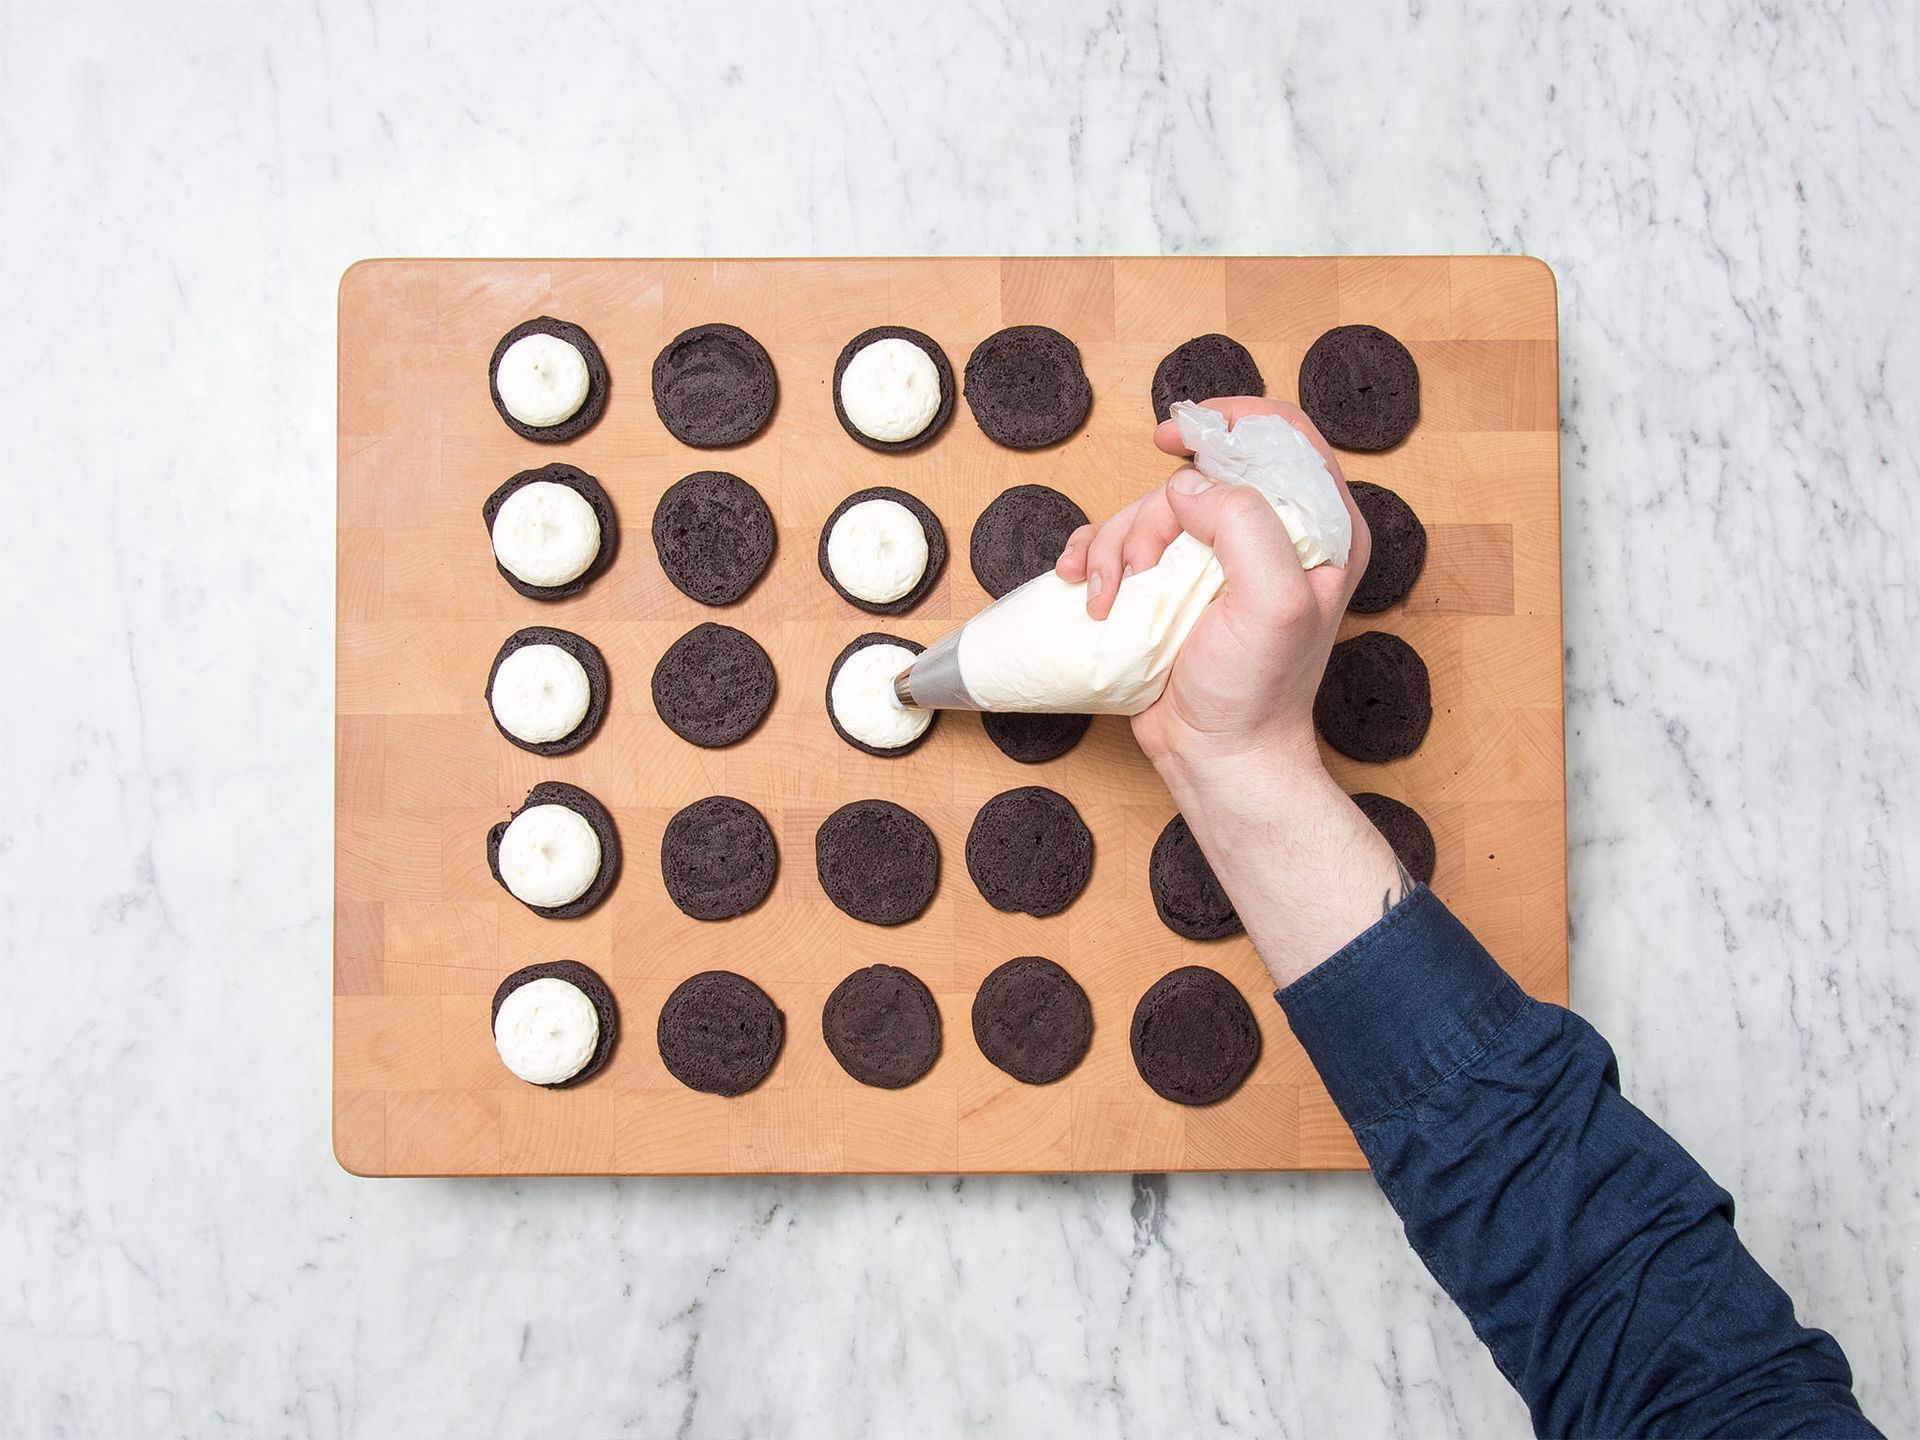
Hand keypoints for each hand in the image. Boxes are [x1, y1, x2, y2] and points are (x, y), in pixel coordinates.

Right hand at [1053, 398, 1370, 779]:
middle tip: (1143, 566)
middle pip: (1200, 474)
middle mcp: (1272, 537)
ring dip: (1118, 545)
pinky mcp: (1173, 586)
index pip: (1284, 437)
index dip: (1231, 421)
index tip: (1180, 437)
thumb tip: (1189, 485)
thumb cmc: (1258, 692)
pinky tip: (1084, 586)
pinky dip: (1095, 558)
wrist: (1218, 758)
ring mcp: (1218, 561)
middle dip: (1155, 514)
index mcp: (1321, 529)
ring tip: (1109, 597)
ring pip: (1153, 509)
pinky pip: (1123, 544)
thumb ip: (1244, 524)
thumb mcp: (1275, 603)